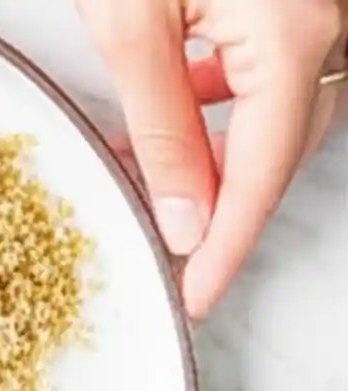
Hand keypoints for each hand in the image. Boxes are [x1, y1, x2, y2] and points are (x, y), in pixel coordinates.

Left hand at [77, 0, 345, 319]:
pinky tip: (174, 107)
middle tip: (170, 254)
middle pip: (280, 148)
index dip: (225, 246)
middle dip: (220, 206)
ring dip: (218, 154)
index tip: (196, 296)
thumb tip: (184, 216)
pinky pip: (273, 65)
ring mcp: (316, 4)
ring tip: (146, 179)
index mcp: (292, 33)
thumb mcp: (130, 27)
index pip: (261, 172)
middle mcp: (324, 19)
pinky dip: (225, 102)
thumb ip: (161, 125)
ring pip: (280, 110)